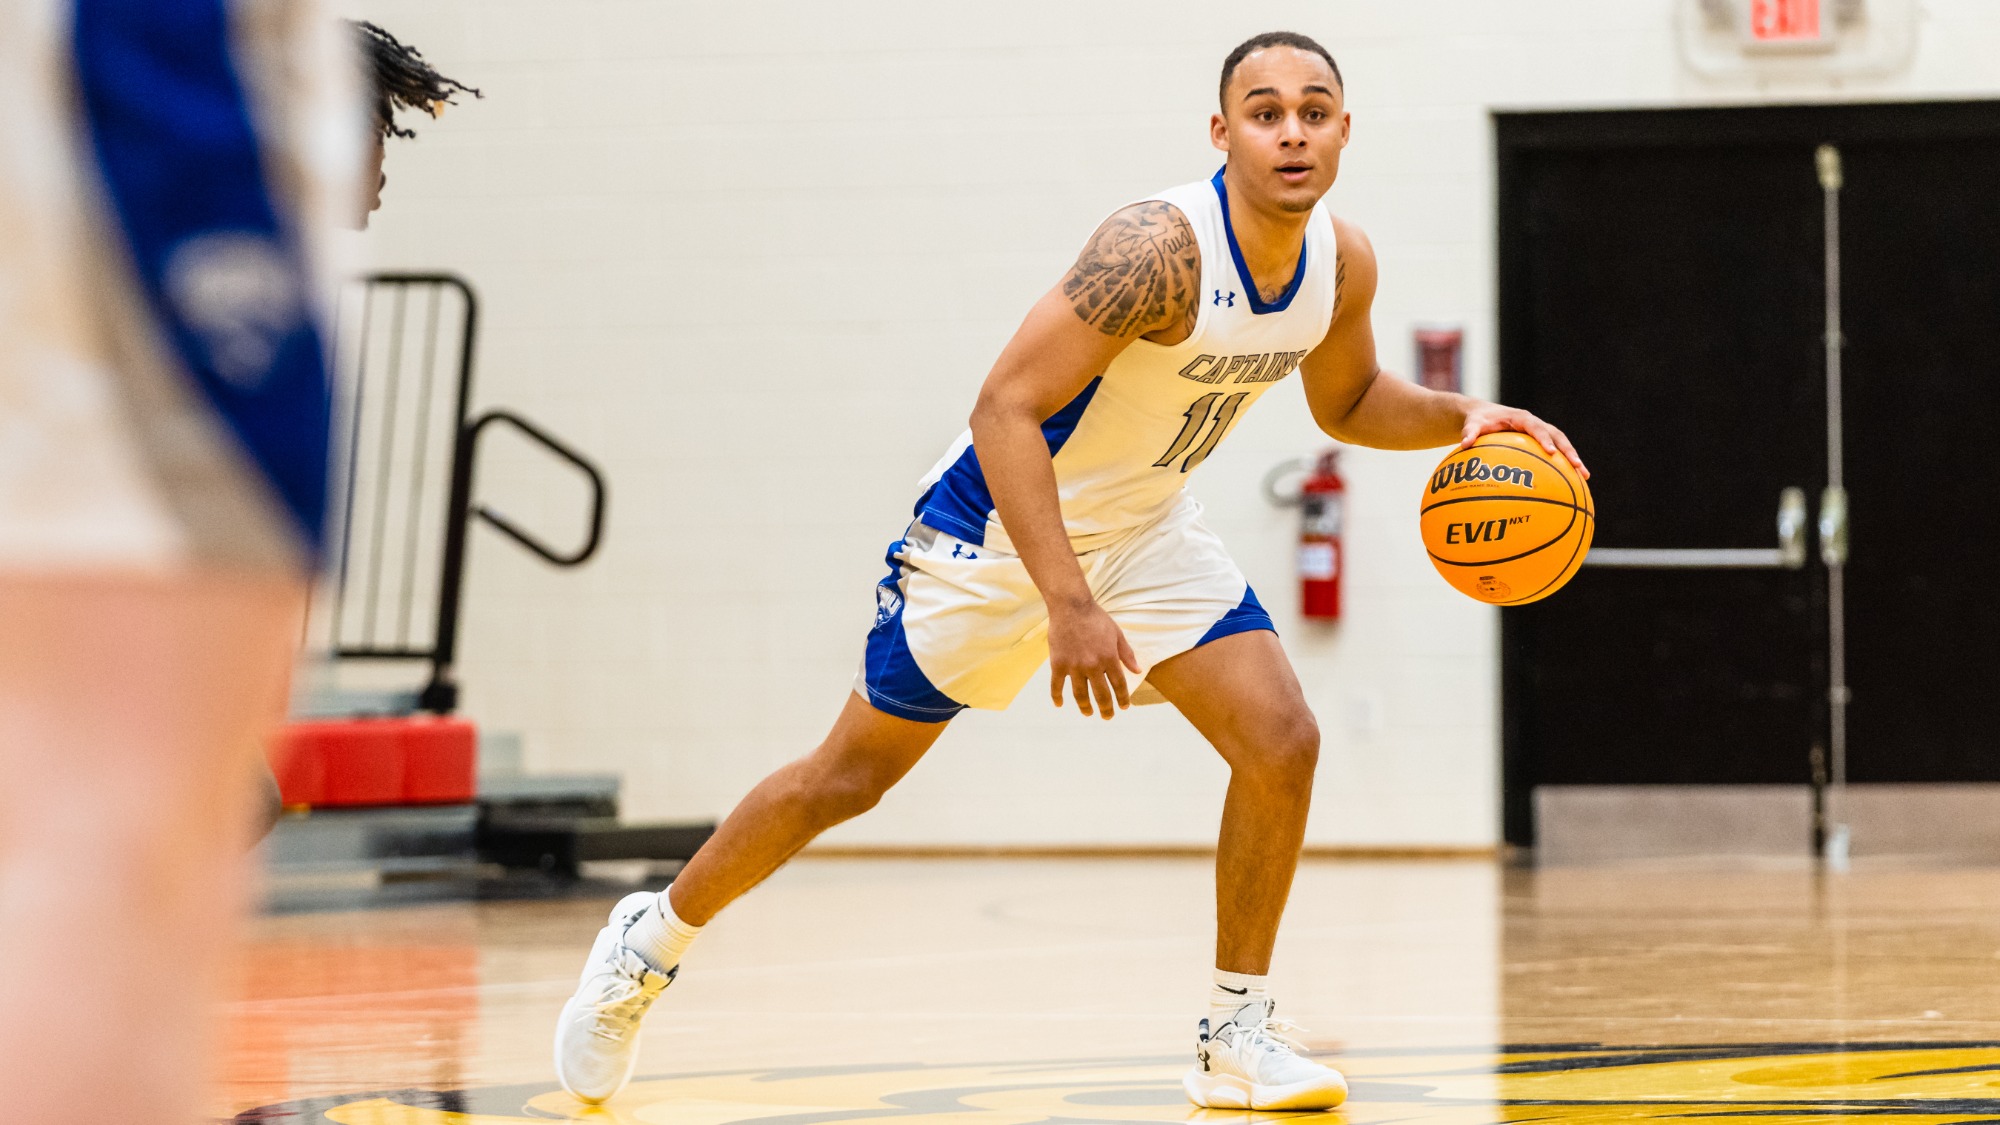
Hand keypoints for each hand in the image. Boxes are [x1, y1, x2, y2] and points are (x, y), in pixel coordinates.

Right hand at [1047, 599, 1140, 719]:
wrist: (1071, 606)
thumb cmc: (1096, 618)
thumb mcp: (1117, 634)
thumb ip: (1127, 654)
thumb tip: (1137, 671)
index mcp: (1109, 658)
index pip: (1119, 685)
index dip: (1123, 698)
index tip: (1124, 707)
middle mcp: (1092, 665)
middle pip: (1101, 695)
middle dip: (1106, 709)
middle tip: (1108, 716)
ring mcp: (1074, 666)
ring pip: (1080, 694)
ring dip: (1085, 707)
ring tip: (1088, 713)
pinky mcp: (1058, 664)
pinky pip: (1057, 685)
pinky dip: (1057, 697)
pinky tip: (1060, 704)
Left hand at [1459, 403, 1588, 478]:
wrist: (1483, 414)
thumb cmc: (1478, 420)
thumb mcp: (1472, 424)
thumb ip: (1469, 432)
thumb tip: (1464, 444)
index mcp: (1521, 419)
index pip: (1536, 428)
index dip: (1545, 439)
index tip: (1551, 452)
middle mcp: (1535, 424)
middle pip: (1557, 436)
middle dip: (1568, 451)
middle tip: (1578, 467)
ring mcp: (1540, 433)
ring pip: (1561, 444)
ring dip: (1573, 459)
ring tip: (1584, 476)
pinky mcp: (1540, 441)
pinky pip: (1555, 453)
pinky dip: (1563, 465)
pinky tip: (1571, 483)